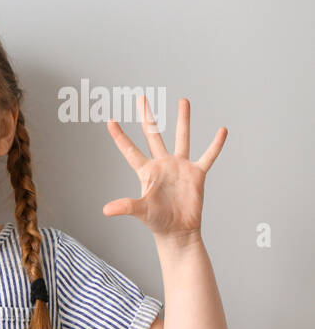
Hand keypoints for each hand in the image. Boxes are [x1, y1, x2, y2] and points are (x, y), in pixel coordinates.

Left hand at [102, 96, 225, 242]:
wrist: (178, 231)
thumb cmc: (157, 221)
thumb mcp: (140, 211)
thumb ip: (125, 206)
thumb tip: (106, 210)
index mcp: (146, 171)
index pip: (129, 150)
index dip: (119, 136)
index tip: (110, 120)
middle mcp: (162, 164)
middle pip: (153, 135)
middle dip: (148, 116)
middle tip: (142, 98)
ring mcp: (180, 167)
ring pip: (182, 137)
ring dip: (183, 120)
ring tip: (183, 100)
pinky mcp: (197, 174)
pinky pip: (208, 156)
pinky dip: (215, 144)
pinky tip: (222, 130)